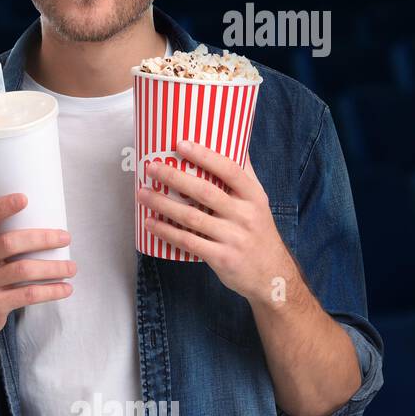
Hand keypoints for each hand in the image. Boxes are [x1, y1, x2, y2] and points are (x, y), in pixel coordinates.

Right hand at [0, 193, 75, 344]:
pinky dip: (50, 291)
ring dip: (53, 267)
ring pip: (23, 269)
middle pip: (9, 243)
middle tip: (65, 238)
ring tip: (71, 267)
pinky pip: (27, 295)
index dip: (1, 207)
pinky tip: (65, 288)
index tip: (24, 198)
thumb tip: (42, 221)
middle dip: (42, 239)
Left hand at [136, 138, 292, 302]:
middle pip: (205, 192)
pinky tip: (150, 223)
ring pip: (192, 217)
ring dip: (164, 204)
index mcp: (254, 196)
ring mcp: (233, 238)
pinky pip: (189, 242)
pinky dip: (167, 232)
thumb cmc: (258, 231)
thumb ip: (244, 175)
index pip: (230, 170)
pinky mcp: (222, 258)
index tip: (180, 144)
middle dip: (175, 177)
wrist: (272, 274)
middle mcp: (245, 215)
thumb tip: (232, 141)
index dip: (205, 156)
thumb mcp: (258, 202)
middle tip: (151, 167)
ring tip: (142, 194)